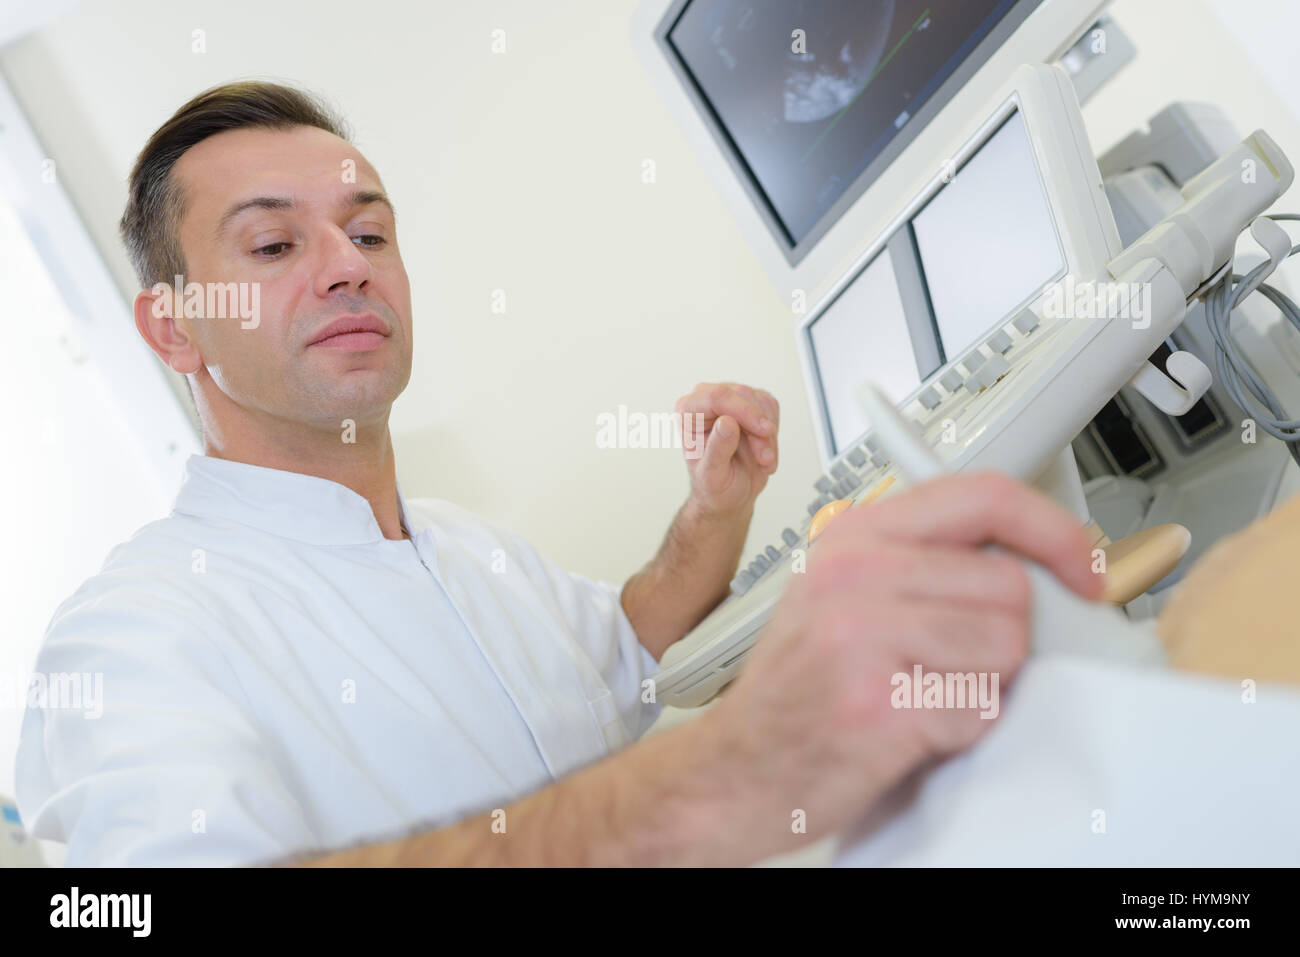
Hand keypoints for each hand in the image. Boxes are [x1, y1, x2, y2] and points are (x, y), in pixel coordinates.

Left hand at [674, 382, 778, 517]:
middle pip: (742, 395)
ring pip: (760, 402)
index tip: (765, 431)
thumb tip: (727, 421)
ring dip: (768, 436)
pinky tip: (764, 454)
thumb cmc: (715, 485)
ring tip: (763, 461)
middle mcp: (705, 400)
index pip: (718, 397)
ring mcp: (729, 399)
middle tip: (764, 459)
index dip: (745, 411)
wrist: (730, 493)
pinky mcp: (750, 403)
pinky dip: (773, 435)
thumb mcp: (713, 476)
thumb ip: (717, 450)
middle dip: (759, 430)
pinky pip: (771, 408)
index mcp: (687, 412)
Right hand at [699, 472, 1102, 860]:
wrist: (736, 767)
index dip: (1053, 530)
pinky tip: (909, 728)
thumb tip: (1035, 566)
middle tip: (956, 661)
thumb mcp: (842, 595)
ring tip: (924, 693)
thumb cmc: (798, 687)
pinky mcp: (878, 704)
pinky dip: (961, 729)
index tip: (1081, 568)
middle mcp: (853, 573)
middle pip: (1009, 585)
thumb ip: (924, 563)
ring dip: (983, 684)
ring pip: (1006, 646)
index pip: (983, 495)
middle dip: (1004, 634)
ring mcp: (861, 636)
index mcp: (854, 535)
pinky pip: (980, 707)